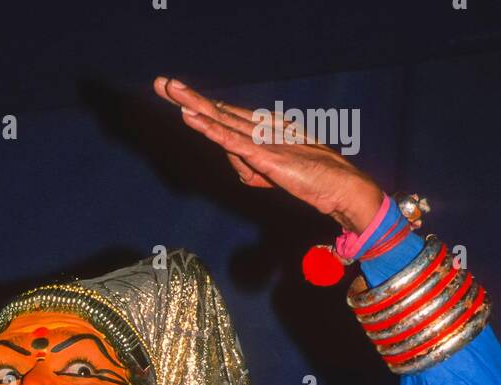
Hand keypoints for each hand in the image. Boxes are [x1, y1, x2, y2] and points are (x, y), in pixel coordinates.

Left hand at [154, 77, 384, 233]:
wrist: (339, 186)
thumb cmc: (309, 180)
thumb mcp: (269, 174)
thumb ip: (248, 166)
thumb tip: (235, 163)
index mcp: (260, 130)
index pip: (223, 115)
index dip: (199, 105)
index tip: (175, 94)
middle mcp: (259, 127)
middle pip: (216, 110)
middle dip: (187, 96)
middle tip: (161, 82)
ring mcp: (261, 139)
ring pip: (219, 119)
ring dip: (192, 104)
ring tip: (170, 88)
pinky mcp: (264, 155)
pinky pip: (229, 140)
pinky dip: (208, 128)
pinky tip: (190, 117)